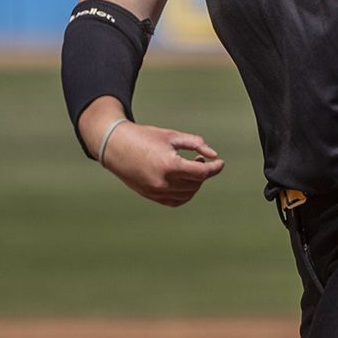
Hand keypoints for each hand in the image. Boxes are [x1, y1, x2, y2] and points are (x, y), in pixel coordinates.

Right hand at [99, 122, 223, 206]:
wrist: (116, 146)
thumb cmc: (144, 137)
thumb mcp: (171, 135)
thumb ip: (195, 143)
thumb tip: (213, 154)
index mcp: (170, 165)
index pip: (202, 173)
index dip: (215, 168)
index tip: (220, 163)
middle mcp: (163, 182)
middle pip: (196, 184)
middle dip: (203, 173)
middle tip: (200, 159)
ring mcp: (156, 191)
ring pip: (187, 195)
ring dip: (195, 184)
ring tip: (191, 169)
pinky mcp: (150, 195)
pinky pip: (174, 201)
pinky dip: (184, 195)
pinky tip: (184, 182)